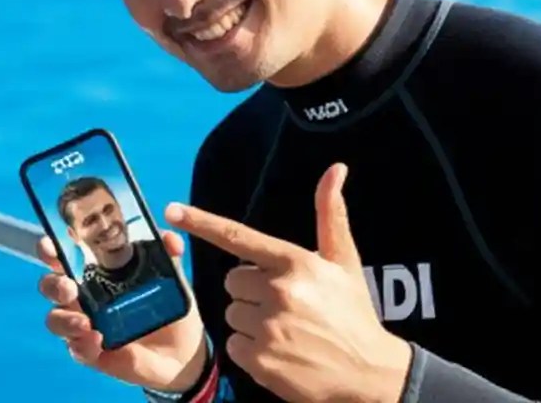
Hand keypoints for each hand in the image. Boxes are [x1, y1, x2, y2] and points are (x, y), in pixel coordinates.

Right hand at [36, 230, 208, 391]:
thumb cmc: (165, 304)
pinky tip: (96, 340)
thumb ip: (167, 254)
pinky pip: (77, 349)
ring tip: (84, 323)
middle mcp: (82, 295)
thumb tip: (169, 239)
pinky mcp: (92, 352)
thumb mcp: (169, 276)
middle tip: (69, 286)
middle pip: (50, 286)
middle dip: (53, 284)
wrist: (182, 349)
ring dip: (64, 319)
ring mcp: (83, 324)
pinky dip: (82, 344)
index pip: (63, 254)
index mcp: (93, 270)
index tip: (52, 244)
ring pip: (55, 319)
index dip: (51, 248)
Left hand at [166, 163, 411, 402]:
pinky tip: (278, 352)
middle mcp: (280, 292)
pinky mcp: (261, 360)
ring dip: (250, 321)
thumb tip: (336, 168)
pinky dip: (249, 350)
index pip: (239, 236)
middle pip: (232, 280)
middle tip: (283, 304)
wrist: (369, 372)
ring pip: (231, 313)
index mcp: (296, 263)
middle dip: (250, 290)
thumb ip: (330, 213)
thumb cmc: (353, 312)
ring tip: (285, 329)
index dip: (201, 222)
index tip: (172, 211)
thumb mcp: (344, 261)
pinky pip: (233, 344)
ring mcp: (269, 327)